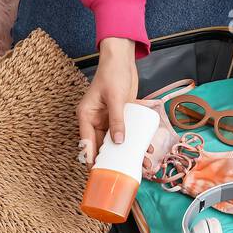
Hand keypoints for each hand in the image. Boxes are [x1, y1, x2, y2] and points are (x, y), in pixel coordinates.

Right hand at [77, 37, 138, 163]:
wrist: (122, 60)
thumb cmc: (113, 74)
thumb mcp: (115, 98)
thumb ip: (117, 120)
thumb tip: (119, 142)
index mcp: (87, 116)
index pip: (87, 142)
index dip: (93, 158)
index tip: (101, 172)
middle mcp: (96, 121)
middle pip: (103, 146)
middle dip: (115, 159)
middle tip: (126, 172)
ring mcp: (109, 120)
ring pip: (117, 142)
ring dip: (128, 152)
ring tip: (142, 164)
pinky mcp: (121, 118)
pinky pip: (127, 134)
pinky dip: (135, 142)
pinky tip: (146, 149)